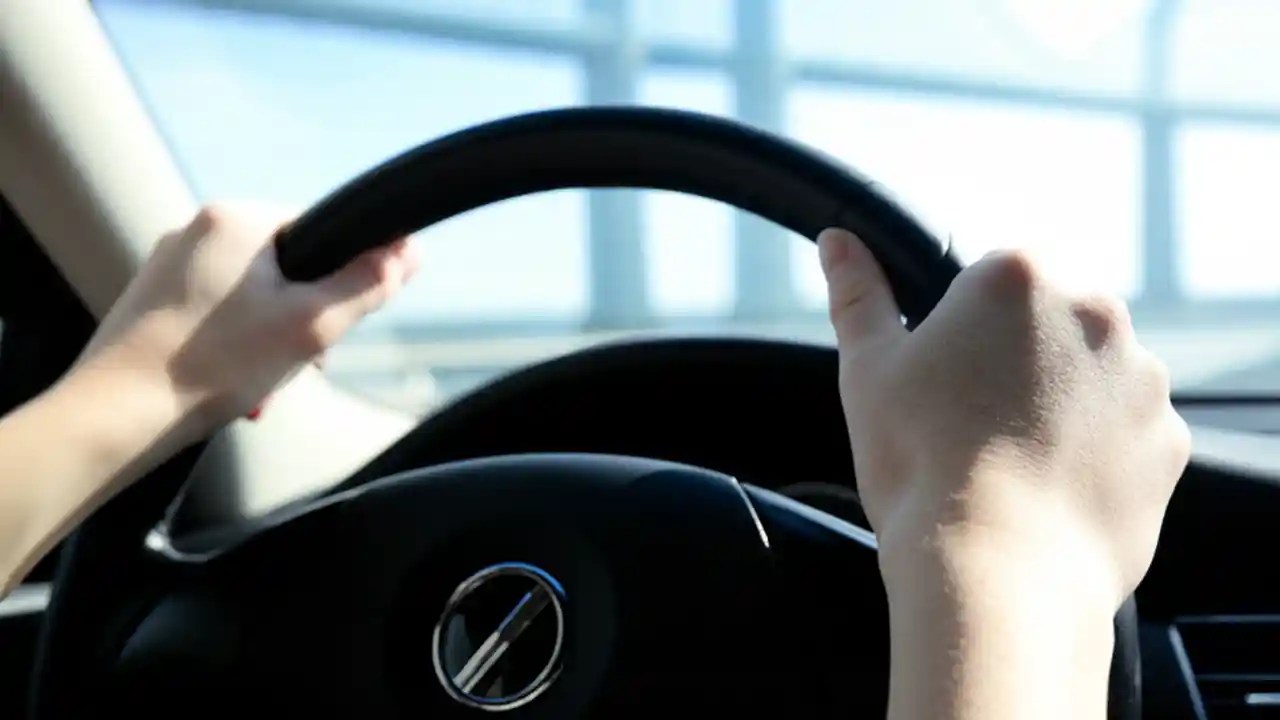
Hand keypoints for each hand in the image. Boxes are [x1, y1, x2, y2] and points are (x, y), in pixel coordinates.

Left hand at [75, 204, 417, 439]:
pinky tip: (229, 385)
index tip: (331, 327)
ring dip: (268, 340)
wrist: (116, 414)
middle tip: (297, 365)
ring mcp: (167, 265)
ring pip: (250, 297)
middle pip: (285, 269)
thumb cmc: (212, 367)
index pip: (320, 232)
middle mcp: (196, 230)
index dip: (340, 281)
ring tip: (258, 385)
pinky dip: (232, 348)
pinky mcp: (150, 301)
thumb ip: (367, 286)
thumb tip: (409, 253)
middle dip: (300, 320)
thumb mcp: (311, 327)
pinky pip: (214, 315)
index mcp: (236, 219)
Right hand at [818, 228, 1188, 606]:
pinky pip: (1129, 432)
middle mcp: (1094, 312)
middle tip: (971, 421)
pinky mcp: (1168, 441)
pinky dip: (1098, 451)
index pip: (993, 277)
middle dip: (1019, 357)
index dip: (963, 329)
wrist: (994, 572)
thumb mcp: (868, 371)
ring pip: (1093, 374)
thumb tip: (838, 241)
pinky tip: (1050, 485)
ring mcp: (1142, 378)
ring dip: (1062, 400)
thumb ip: (857, 295)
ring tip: (1011, 460)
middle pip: (1050, 320)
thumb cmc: (920, 465)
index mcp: (1017, 277)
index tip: (946, 377)